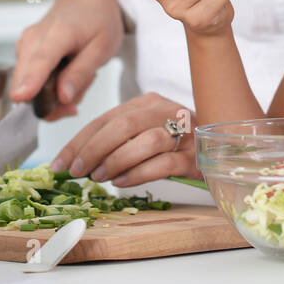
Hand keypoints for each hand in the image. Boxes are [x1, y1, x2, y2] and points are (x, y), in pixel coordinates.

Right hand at [12, 0, 122, 120]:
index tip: (20, 98)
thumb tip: (62, 98)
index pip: (40, 61)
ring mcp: (25, 44)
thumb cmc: (98, 19)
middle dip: (52, 102)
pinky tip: (69, 71)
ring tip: (79, 74)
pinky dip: (50, 85)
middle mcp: (33, 38)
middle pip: (27, 82)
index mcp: (57, 33)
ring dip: (55, 93)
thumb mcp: (102, 48)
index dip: (30, 82)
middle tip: (78, 97)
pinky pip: (31, 79)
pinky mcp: (23, 50)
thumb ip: (81, 73)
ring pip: (30, 85)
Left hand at [50, 92, 201, 187]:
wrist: (222, 149)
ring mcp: (185, 132)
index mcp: (148, 102)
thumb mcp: (144, 133)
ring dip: (116, 160)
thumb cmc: (173, 144)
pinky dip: (139, 173)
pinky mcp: (197, 156)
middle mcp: (167, 111)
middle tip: (76, 171)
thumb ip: (116, 140)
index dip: (79, 141)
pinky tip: (122, 182)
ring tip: (99, 177)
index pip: (106, 118)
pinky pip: (165, 163)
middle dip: (93, 149)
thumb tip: (76, 161)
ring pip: (147, 141)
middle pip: (124, 125)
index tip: (60, 163)